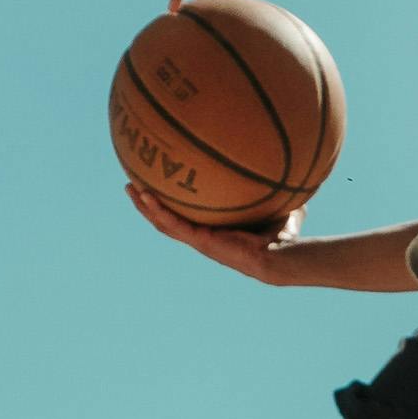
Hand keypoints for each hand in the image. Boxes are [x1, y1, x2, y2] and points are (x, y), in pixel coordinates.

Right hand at [126, 177, 305, 279]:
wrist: (281, 255)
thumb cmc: (283, 235)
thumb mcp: (276, 203)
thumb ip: (275, 186)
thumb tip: (287, 163)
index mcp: (214, 229)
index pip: (186, 217)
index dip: (171, 204)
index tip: (160, 185)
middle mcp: (202, 236)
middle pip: (166, 220)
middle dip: (148, 204)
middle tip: (132, 184)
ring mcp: (199, 240)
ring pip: (163, 223)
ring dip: (145, 206)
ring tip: (130, 187)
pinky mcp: (201, 241)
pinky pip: (173, 224)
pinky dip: (158, 210)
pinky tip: (146, 195)